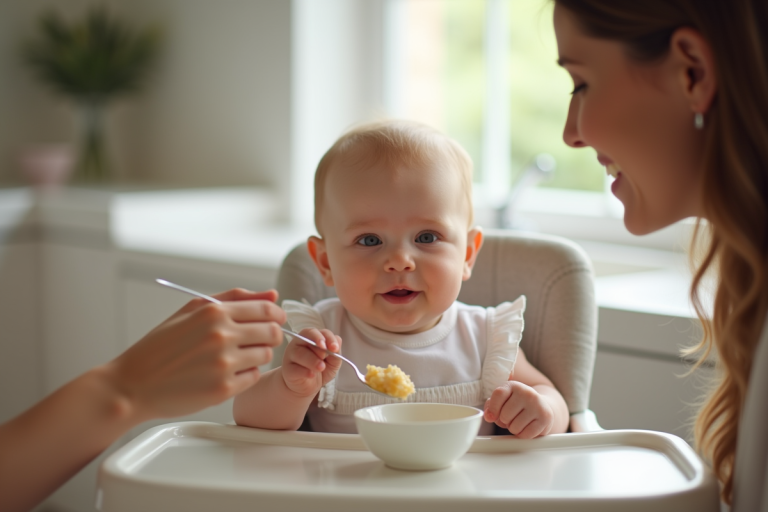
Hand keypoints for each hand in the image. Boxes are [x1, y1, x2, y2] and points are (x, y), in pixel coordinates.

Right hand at [105, 288, 285, 421]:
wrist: (132, 385)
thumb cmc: (161, 346)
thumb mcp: (192, 310)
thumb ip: (235, 298)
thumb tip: (273, 295)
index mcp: (214, 313)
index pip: (266, 309)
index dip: (275, 315)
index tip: (274, 320)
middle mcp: (221, 336)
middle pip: (272, 333)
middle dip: (270, 335)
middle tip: (256, 339)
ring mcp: (224, 364)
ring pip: (265, 356)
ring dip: (256, 355)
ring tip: (234, 356)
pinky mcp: (223, 390)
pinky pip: (253, 377)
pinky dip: (245, 374)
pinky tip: (226, 372)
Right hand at [281, 328, 342, 397]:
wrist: (307, 386)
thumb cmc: (319, 369)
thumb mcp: (332, 361)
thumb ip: (336, 352)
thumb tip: (338, 341)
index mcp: (310, 338)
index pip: (316, 332)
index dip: (326, 338)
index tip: (334, 347)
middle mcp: (299, 343)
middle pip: (307, 339)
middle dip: (319, 348)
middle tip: (325, 356)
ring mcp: (291, 355)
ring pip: (300, 353)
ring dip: (313, 360)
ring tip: (321, 367)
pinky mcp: (287, 369)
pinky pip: (295, 368)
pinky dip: (305, 371)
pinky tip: (311, 374)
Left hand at [483, 381, 555, 438]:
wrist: (542, 406)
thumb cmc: (517, 404)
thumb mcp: (503, 400)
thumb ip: (491, 406)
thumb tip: (489, 416)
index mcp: (514, 386)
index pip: (499, 394)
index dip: (492, 408)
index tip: (491, 416)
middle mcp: (527, 393)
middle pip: (505, 415)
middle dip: (504, 421)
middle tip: (512, 417)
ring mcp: (537, 405)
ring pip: (514, 427)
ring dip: (514, 429)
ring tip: (520, 421)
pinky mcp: (545, 418)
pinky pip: (525, 435)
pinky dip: (523, 435)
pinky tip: (527, 426)